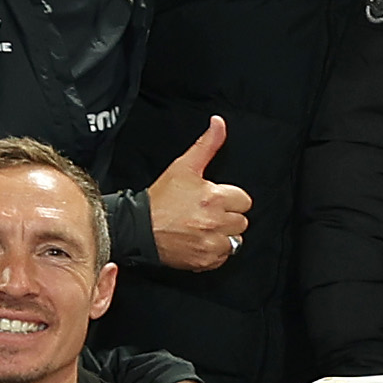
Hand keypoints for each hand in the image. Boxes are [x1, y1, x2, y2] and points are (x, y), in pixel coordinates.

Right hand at [144, 119, 249, 271]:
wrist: (139, 229)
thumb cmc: (160, 200)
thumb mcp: (184, 167)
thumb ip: (207, 145)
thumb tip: (219, 123)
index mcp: (214, 198)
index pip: (244, 200)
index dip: (228, 198)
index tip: (213, 199)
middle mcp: (216, 222)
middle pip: (241, 220)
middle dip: (227, 216)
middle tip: (205, 213)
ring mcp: (211, 243)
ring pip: (235, 240)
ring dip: (223, 235)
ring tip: (202, 227)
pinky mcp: (206, 260)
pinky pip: (224, 256)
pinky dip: (215, 251)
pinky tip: (199, 240)